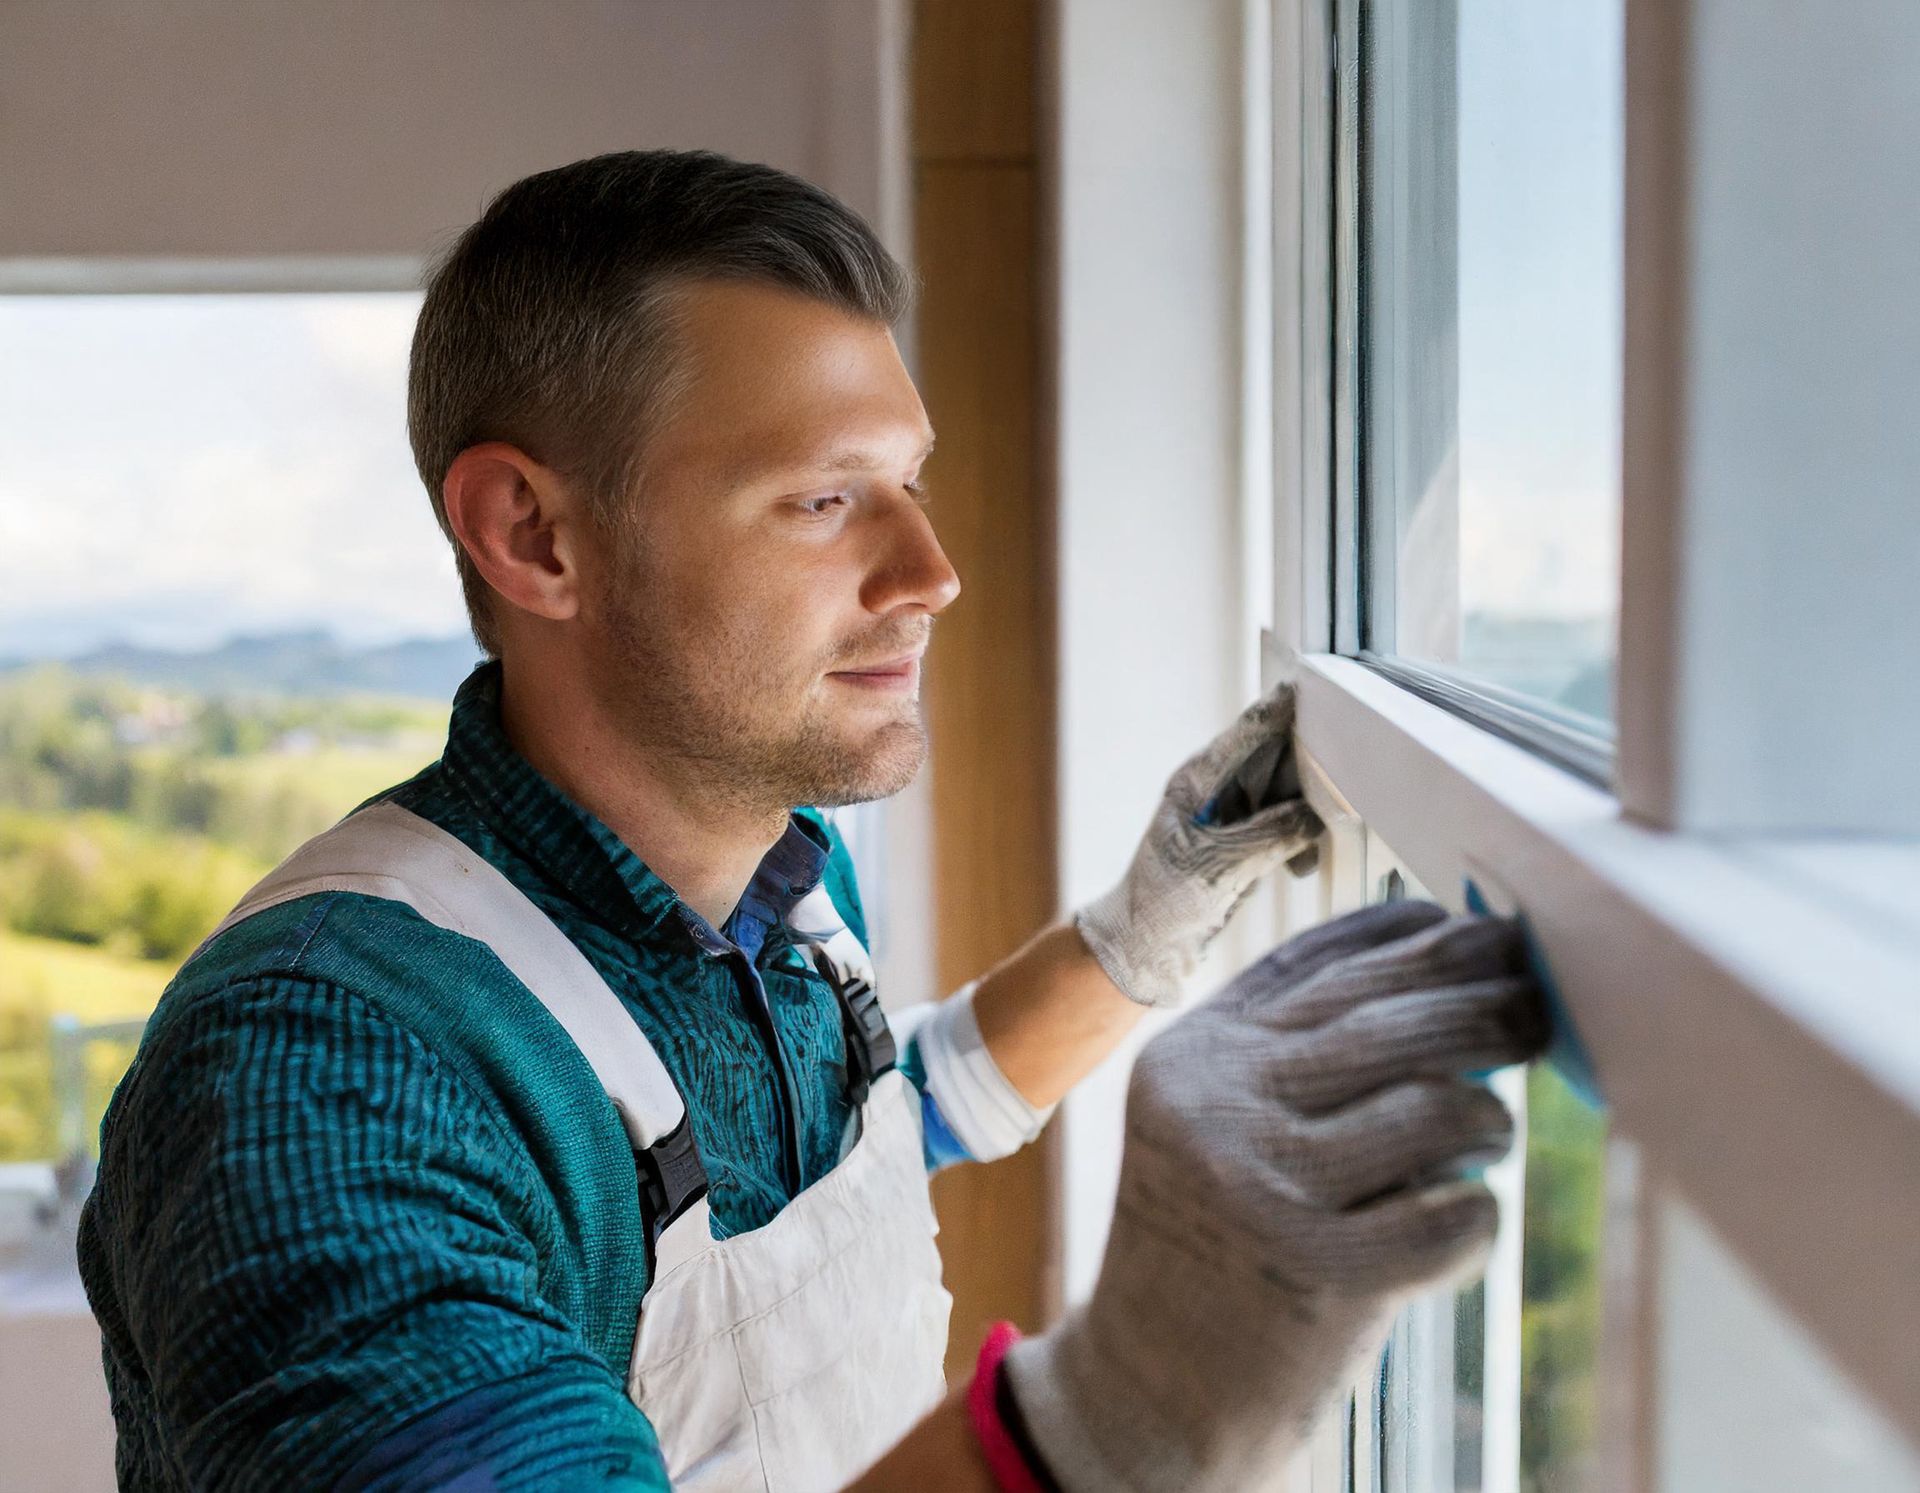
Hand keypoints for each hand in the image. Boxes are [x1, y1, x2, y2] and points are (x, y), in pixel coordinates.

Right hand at [1002, 900, 1550, 1492]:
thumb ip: (1296, 1047)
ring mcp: (1263, 1184)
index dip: (1412, 938)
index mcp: (1193, 1054)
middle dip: (1483, 1001)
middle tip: (1534, 1002)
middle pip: (1387, 1020)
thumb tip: (1445, 962)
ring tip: (1487, 1132)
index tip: (1477, 928)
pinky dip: (1477, 1217)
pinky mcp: (1318, 1269)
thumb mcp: (1216, 1121)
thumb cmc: (1215, 1242)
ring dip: (1485, 1115)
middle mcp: (1217, 1104)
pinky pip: (1450, 1216)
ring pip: (1431, 1103)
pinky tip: (1463, 1219)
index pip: (1318, 963)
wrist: (1150, 1390)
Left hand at [1073, 676, 1323, 1008]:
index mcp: (1196, 782)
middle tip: (1335, 790)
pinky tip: (1296, 868)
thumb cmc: (1164, 902)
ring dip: (1303, 819)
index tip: (1307, 692)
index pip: (1245, 735)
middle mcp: (1214, 791)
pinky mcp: (1242, 842)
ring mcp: (1229, 816)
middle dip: (1305, 778)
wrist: (1148, 948)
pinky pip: (1283, 826)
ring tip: (1306, 850)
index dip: (1276, 712)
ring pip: (1284, 795)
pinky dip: (1296, 844)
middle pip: (1274, 760)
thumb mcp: (1219, 867)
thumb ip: (1268, 835)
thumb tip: (1312, 816)